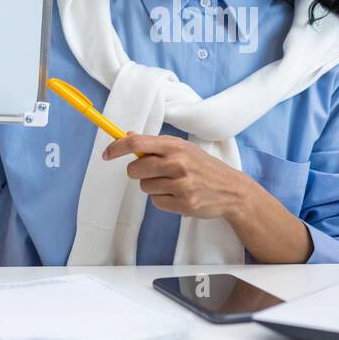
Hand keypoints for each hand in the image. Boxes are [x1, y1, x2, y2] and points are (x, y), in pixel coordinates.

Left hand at [103, 133, 252, 220]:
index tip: (106, 154)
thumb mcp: (183, 148)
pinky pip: (156, 202)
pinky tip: (178, 196)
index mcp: (175, 146)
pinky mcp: (184, 203)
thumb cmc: (204, 167)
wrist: (232, 190)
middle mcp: (177, 163)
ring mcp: (181, 185)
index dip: (117, 148)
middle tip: (151, 173)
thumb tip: (126, 136)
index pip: (137, 143)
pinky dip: (163, 200)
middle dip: (137, 172)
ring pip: (144, 187)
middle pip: (135, 169)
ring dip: (152, 187)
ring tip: (172, 185)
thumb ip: (156, 144)